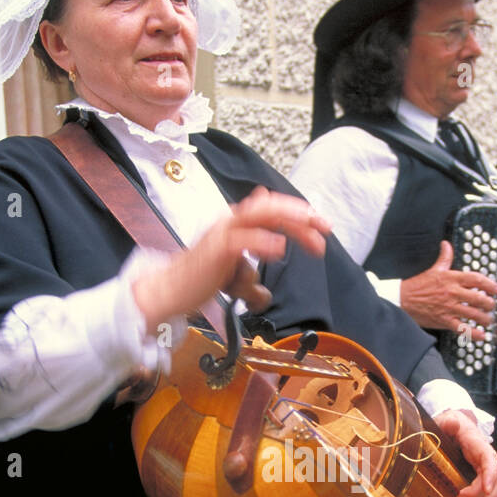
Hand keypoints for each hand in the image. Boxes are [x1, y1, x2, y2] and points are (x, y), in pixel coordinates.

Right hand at [131, 187, 331, 330]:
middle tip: (325, 226)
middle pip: (271, 206)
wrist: (172, 290)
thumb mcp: (238, 263)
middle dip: (302, 214)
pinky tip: (280, 247)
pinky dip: (262, 241)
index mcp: (237, 222)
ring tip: (311, 232)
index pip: (273, 209)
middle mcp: (231, 221)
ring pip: (259, 214)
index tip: (323, 227)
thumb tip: (278, 241)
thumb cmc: (203, 279)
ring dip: (289, 220)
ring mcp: (223, 233)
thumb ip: (256, 250)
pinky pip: (242, 240)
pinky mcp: (216, 250)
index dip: (300, 213)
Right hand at [400, 240, 496, 336]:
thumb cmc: (417, 285)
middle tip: (492, 306)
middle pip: (478, 298)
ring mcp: (449, 307)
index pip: (476, 279)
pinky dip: (473, 333)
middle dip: (489, 303)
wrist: (402, 299)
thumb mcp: (433, 269)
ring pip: (473, 314)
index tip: (496, 289)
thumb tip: (446, 244)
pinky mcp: (443, 320)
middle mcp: (452, 293)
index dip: (489, 284)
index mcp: (451, 278)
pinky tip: (482, 335)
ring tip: (489, 320)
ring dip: (485, 318)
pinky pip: (462, 328)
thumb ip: (444, 257)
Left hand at [431, 408, 496, 496]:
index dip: (490, 475)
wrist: (455, 425)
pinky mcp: (489, 477)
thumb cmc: (450, 425)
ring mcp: (491, 468)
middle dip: (480, 493)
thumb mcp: (445, 421)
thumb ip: (448, 423)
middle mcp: (488, 457)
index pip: (489, 459)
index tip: (485, 489)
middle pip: (495, 478)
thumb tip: (453, 423)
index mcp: (478, 445)